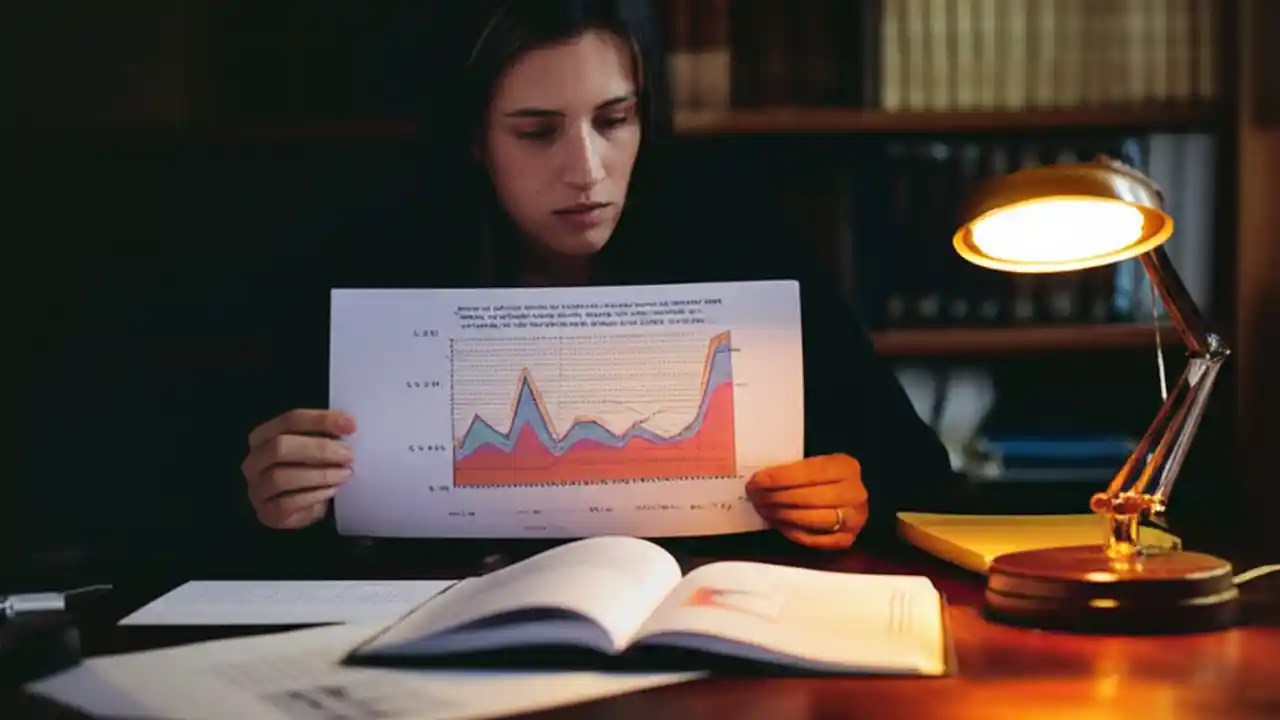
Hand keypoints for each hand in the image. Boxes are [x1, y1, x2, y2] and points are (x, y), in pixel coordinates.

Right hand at [241, 409, 356, 528]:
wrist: (304, 507)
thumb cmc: (310, 468)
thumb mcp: (316, 446)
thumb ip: (327, 433)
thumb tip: (348, 424)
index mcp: (264, 435)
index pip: (290, 420)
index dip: (321, 420)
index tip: (350, 425)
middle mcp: (254, 460)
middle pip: (280, 447)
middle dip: (319, 449)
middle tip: (348, 455)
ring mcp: (257, 488)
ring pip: (281, 477)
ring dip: (320, 474)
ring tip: (344, 474)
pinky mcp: (267, 513)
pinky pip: (287, 503)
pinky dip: (314, 495)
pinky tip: (332, 490)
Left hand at [746, 453, 867, 549]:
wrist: (845, 496)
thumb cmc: (820, 478)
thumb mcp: (813, 464)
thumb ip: (793, 470)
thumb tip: (761, 480)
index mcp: (846, 467)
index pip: (810, 472)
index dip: (780, 478)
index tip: (757, 481)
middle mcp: (855, 493)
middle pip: (810, 497)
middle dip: (777, 497)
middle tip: (756, 497)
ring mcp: (854, 519)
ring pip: (813, 519)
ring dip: (783, 515)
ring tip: (765, 509)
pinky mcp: (846, 539)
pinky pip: (816, 540)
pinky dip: (794, 532)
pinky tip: (779, 523)